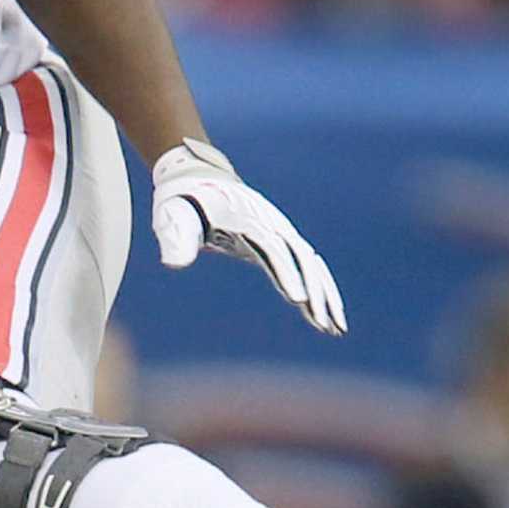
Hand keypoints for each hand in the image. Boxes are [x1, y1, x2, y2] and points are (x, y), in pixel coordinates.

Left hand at [151, 138, 346, 335]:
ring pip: (311, 265)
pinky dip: (315, 290)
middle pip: (303, 259)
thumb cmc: (182, 201)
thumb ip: (175, 239)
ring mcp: (278, 232)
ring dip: (326, 295)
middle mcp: (270, 225)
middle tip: (329, 325)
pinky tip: (320, 318)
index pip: (273, 249)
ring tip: (336, 329)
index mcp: (247, 220)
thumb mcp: (172, 216)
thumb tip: (173, 263)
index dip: (287, 273)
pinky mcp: (277, 242)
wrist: (197, 179)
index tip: (299, 300)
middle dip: (319, 291)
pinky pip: (303, 268)